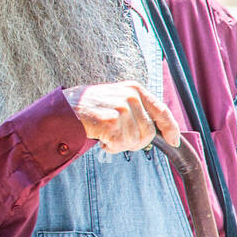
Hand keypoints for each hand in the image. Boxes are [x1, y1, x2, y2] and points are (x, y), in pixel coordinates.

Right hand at [64, 81, 180, 152]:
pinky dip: (109, 147)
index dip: (171, 129)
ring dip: (119, 144)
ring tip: (105, 134)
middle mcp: (130, 97)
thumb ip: (138, 109)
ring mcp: (121, 109)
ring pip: (134, 141)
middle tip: (117, 137)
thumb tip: (161, 130)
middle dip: (135, 142)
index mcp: (135, 89)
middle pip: (149, 133)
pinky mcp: (110, 122)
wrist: (62, 109)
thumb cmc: (90, 107)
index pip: (162, 111)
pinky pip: (119, 145)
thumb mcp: (117, 98)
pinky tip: (99, 138)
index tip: (174, 141)